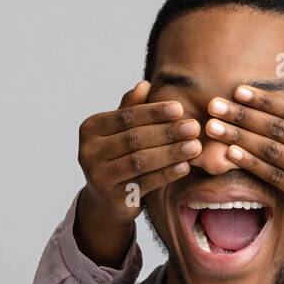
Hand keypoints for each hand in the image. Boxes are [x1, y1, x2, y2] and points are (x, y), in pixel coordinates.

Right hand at [77, 80, 202, 228]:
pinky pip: (145, 183)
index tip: (179, 108)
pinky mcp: (114, 198)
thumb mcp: (121, 131)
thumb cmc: (118, 156)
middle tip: (194, 127)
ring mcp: (99, 177)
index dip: (153, 112)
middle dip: (167, 132)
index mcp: (90, 129)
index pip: (125, 117)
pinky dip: (166, 174)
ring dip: (171, 153)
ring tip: (195, 147)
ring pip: (140, 161)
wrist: (106, 199)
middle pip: (134, 139)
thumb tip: (144, 84)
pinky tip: (185, 166)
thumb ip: (130, 108)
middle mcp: (89, 152)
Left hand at [204, 85, 283, 259]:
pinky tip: (231, 154)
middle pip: (279, 127)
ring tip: (213, 127)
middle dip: (243, 114)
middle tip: (214, 104)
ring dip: (239, 137)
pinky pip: (275, 177)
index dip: (265, 100)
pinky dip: (251, 164)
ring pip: (272, 151)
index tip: (240, 91)